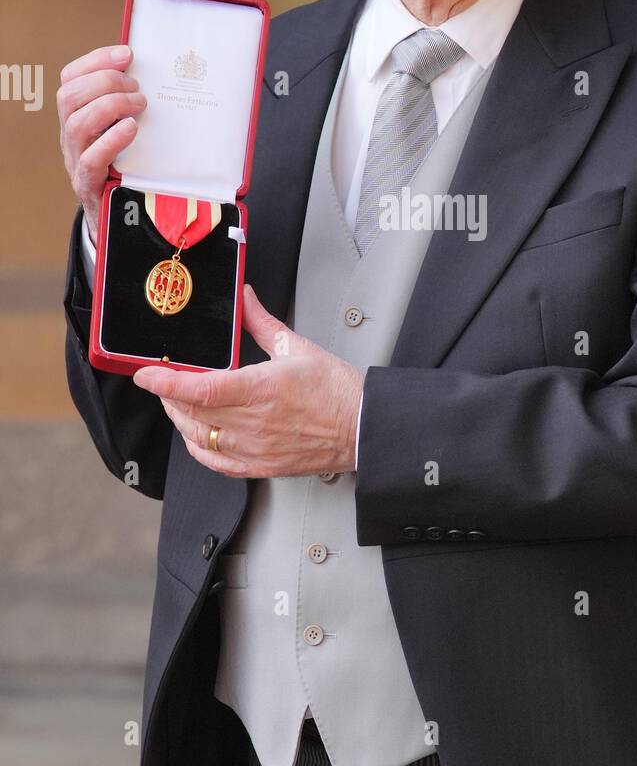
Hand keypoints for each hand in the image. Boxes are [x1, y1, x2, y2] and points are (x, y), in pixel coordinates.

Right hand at [57, 43, 145, 241]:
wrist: (118, 216)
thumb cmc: (128, 165)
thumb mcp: (128, 131)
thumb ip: (134, 105)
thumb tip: (165, 74)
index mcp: (78, 115)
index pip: (72, 78)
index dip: (96, 60)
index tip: (127, 54)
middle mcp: (71, 135)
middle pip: (69, 96)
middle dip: (105, 82)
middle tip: (137, 87)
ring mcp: (76, 160)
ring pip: (76, 124)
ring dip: (109, 106)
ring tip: (139, 106)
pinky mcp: (89, 184)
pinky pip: (90, 159)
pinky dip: (110, 140)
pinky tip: (131, 129)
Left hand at [131, 285, 364, 479]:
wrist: (361, 427)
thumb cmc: (336, 392)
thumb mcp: (297, 347)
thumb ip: (262, 322)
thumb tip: (245, 299)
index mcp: (262, 389)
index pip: (201, 389)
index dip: (166, 383)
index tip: (146, 374)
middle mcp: (254, 423)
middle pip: (192, 413)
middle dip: (170, 396)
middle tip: (165, 380)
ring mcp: (254, 448)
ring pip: (199, 437)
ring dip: (181, 419)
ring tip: (178, 403)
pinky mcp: (259, 466)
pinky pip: (215, 463)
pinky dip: (198, 447)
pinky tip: (197, 434)